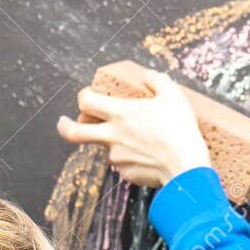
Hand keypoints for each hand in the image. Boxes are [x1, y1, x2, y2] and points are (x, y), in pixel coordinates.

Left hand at [57, 69, 211, 188]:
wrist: (186, 167)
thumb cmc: (180, 129)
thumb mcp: (173, 95)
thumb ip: (158, 80)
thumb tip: (149, 76)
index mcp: (120, 113)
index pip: (86, 101)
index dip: (83, 96)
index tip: (87, 97)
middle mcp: (112, 136)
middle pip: (74, 132)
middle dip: (65, 126)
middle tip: (64, 123)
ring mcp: (117, 157)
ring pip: (106, 148)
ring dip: (114, 143)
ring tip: (140, 142)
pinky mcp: (127, 174)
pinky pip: (124, 165)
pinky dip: (132, 160)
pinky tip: (150, 157)